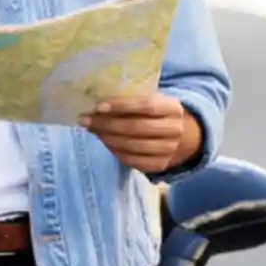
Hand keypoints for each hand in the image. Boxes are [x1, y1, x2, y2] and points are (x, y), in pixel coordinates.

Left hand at [78, 94, 200, 173]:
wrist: (179, 135)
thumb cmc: (156, 113)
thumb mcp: (150, 100)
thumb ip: (130, 100)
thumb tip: (96, 104)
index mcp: (173, 107)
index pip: (147, 106)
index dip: (122, 106)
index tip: (98, 106)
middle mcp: (175, 129)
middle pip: (137, 128)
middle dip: (108, 124)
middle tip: (86, 120)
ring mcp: (169, 150)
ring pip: (133, 146)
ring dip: (108, 138)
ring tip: (93, 130)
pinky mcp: (160, 165)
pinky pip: (133, 161)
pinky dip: (115, 151)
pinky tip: (105, 142)